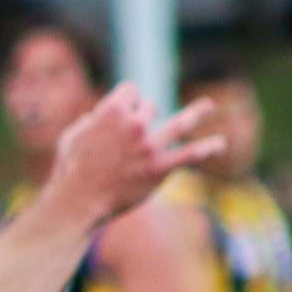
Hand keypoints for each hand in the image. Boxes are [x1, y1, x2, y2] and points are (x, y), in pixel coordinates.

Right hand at [51, 84, 225, 221]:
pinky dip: (206, 149)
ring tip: (208, 106)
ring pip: (180, 122)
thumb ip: (89, 121)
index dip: (127, 100)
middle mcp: (134, 124)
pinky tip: (220, 144)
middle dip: (143, 118)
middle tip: (130, 139)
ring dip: (197, 113)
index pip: (131, 90)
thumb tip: (97, 117)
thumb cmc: (70, 169)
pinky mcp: (159, 168)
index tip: (123, 113)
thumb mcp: (72, 136)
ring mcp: (150, 146)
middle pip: (151, 106)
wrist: (77, 201)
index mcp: (112, 111)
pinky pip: (189, 155)